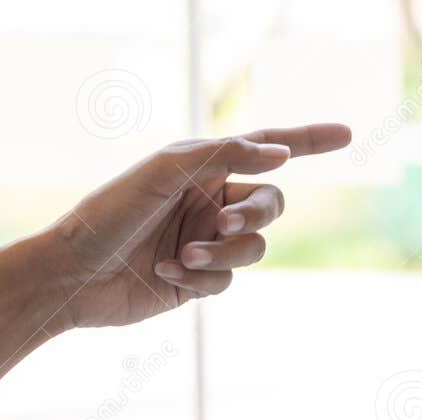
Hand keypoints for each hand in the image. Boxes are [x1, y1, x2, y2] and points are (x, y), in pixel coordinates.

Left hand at [49, 125, 350, 328]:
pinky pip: (227, 280)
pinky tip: (165, 273)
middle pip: (270, 205)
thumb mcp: (163, 172)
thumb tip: (278, 154)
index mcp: (202, 165)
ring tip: (184, 255)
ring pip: (253, 249)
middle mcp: (208, 200)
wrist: (72, 275)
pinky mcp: (197, 281)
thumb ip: (222, 156)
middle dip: (254, 216)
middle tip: (225, 223)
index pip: (266, 148)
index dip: (307, 141)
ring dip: (224, 253)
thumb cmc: (108, 214)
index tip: (348, 136)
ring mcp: (205, 241)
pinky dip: (202, 277)